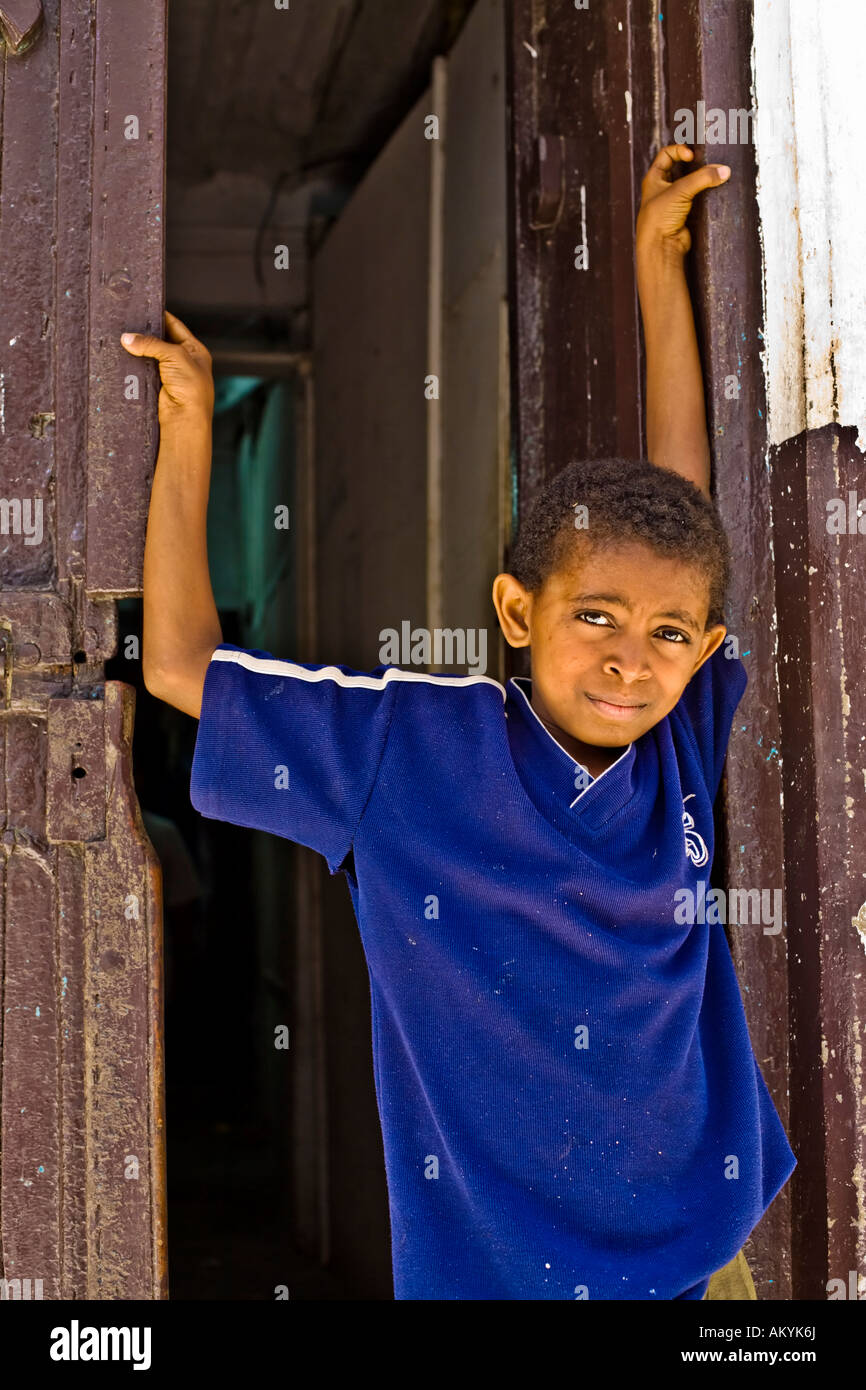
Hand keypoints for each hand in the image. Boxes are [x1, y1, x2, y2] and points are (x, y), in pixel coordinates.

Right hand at [121, 310, 214, 427]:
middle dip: (144, 332)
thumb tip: (127, 338)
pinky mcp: (154, 386)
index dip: (159, 316)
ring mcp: (167, 374)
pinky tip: (119, 355)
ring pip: (147, 355)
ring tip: (118, 335)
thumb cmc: (191, 389)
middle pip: (159, 340)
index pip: (174, 325)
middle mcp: (182, 361)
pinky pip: (140, 370)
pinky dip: (131, 364)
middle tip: (125, 321)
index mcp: (194, 351)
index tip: (141, 307)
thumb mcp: (175, 356)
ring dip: (135, 349)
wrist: (184, 421)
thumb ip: (152, 343)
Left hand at [636, 144, 729, 259]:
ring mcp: (674, 202)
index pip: (666, 154)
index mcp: (653, 179)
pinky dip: (705, 194)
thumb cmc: (659, 219)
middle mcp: (662, 189)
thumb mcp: (680, 191)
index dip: (680, 150)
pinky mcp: (684, 214)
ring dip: (702, 180)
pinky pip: (697, 199)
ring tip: (713, 176)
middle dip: (695, 164)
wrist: (661, 247)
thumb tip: (724, 171)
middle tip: (707, 163)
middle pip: (680, 168)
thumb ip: (702, 178)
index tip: (692, 156)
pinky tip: (713, 191)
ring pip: (691, 184)